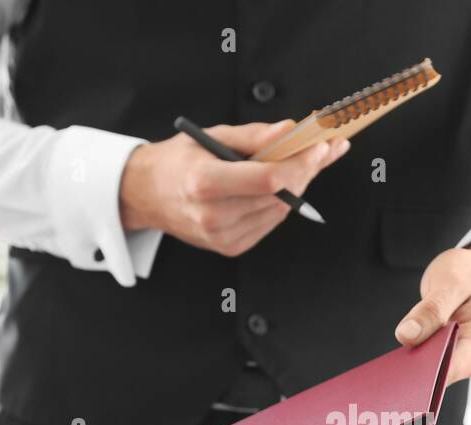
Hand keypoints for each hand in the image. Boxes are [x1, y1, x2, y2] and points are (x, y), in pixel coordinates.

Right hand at [120, 120, 348, 255]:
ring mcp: (223, 237)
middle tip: (324, 149)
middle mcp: (213, 216)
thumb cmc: (177, 162)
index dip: (300, 163)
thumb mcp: (211, 136)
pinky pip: (270, 222)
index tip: (320, 146)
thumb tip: (290, 131)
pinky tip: (284, 185)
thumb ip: (254, 136)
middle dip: (307, 171)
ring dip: (298, 186)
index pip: (268, 179)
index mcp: (204, 184)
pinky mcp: (230, 247)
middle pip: (279, 196)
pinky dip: (281, 202)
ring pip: (280, 211)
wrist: (147, 194)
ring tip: (308, 162)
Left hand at [394, 242, 470, 382]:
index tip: (401, 375)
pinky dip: (413, 362)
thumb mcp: (452, 281)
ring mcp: (462, 358)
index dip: (427, 376)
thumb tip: (407, 336)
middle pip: (442, 376)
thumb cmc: (469, 275)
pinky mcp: (448, 356)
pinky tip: (396, 360)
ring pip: (433, 375)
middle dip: (416, 374)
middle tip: (389, 372)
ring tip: (390, 366)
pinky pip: (429, 366)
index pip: (453, 368)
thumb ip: (432, 308)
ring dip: (412, 370)